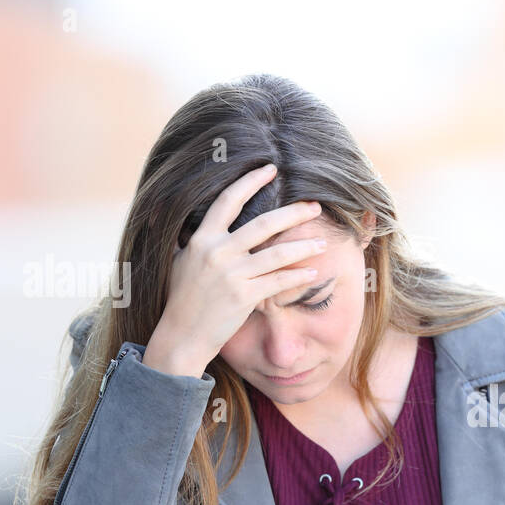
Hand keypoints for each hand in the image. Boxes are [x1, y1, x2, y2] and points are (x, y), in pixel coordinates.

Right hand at [145, 163, 328, 376]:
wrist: (181, 335)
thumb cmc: (183, 299)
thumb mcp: (182, 262)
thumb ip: (194, 241)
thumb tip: (200, 224)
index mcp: (202, 239)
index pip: (228, 200)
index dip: (251, 181)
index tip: (271, 169)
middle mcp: (216, 252)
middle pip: (262, 224)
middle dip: (293, 213)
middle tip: (315, 206)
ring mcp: (231, 274)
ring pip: (276, 253)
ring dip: (303, 247)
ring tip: (323, 244)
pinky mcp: (243, 296)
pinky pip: (278, 282)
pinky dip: (297, 277)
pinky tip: (313, 273)